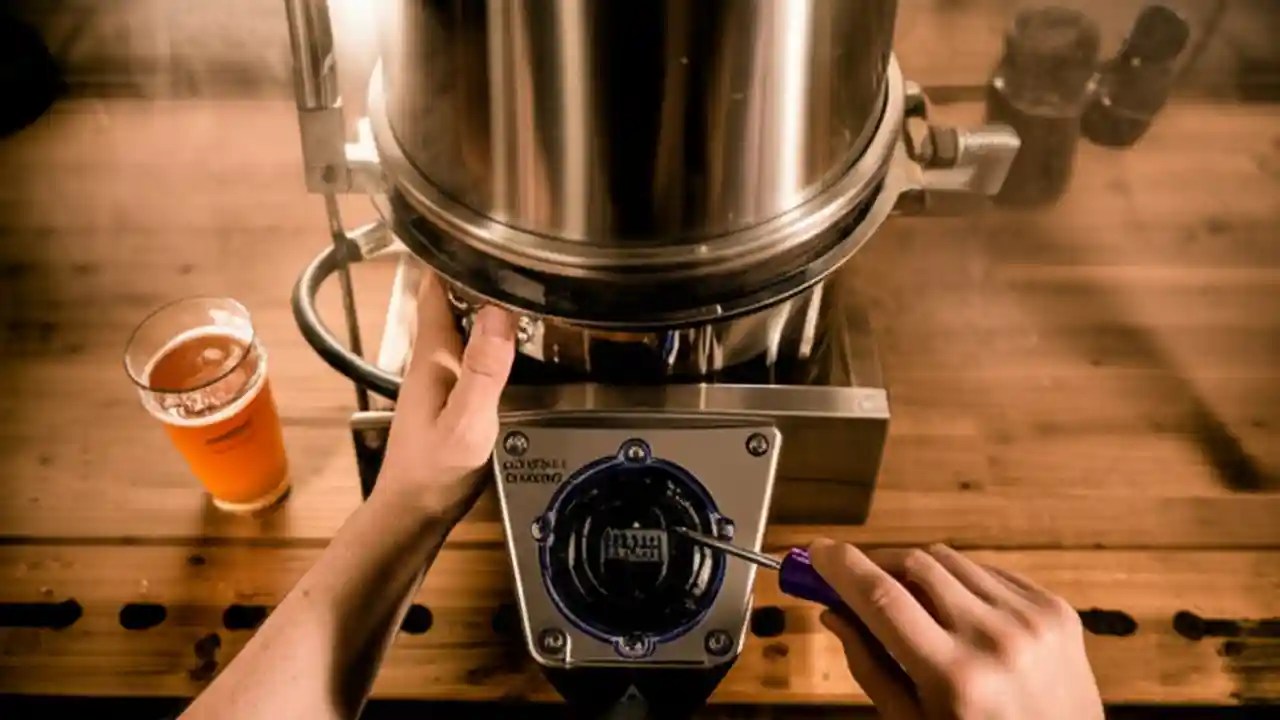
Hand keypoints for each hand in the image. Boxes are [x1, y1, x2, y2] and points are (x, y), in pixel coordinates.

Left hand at [376, 272, 515, 521]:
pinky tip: (523, 343)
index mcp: (433, 354)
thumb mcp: (467, 422)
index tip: (483, 224)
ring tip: (531, 285)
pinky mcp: (453, 398)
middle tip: (524, 250)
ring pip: (466, 325)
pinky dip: (496, 337)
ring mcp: (442, 379)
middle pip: (454, 300)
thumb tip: (503, 311)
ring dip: (489, 303)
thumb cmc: (437, 471)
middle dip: (481, 272)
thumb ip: (485, 370)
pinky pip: (476, 352)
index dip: (454, 252)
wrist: (414, 514)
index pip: (435, 286)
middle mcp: (434, 359)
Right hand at [809, 541, 1101, 719]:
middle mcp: (996, 640)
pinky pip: (989, 572)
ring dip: (916, 572)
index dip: (841, 567)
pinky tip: (956, 611)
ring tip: (909, 602)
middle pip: (914, 565)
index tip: (816, 552)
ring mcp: (1033, 619)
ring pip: (950, 560)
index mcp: (955, 678)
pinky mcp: (1056, 608)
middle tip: (852, 577)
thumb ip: (869, 665)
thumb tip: (832, 611)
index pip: (882, 597)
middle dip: (875, 564)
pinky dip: (960, 583)